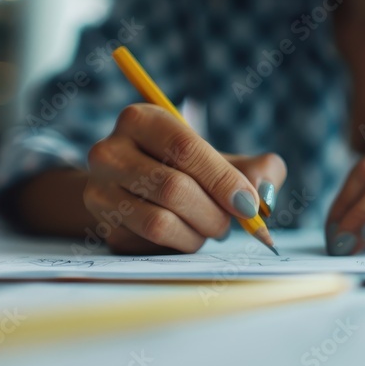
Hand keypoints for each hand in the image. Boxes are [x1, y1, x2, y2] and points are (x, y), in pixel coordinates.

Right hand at [84, 104, 285, 253]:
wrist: (143, 191)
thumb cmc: (193, 172)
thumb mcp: (227, 160)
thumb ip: (258, 170)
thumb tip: (264, 195)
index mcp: (142, 119)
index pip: (185, 149)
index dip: (223, 180)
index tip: (249, 205)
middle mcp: (110, 151)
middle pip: (173, 189)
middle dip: (214, 213)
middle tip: (230, 223)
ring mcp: (99, 191)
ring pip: (159, 223)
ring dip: (198, 234)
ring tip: (209, 228)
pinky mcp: (103, 227)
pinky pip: (150, 246)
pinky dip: (180, 245)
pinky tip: (186, 234)